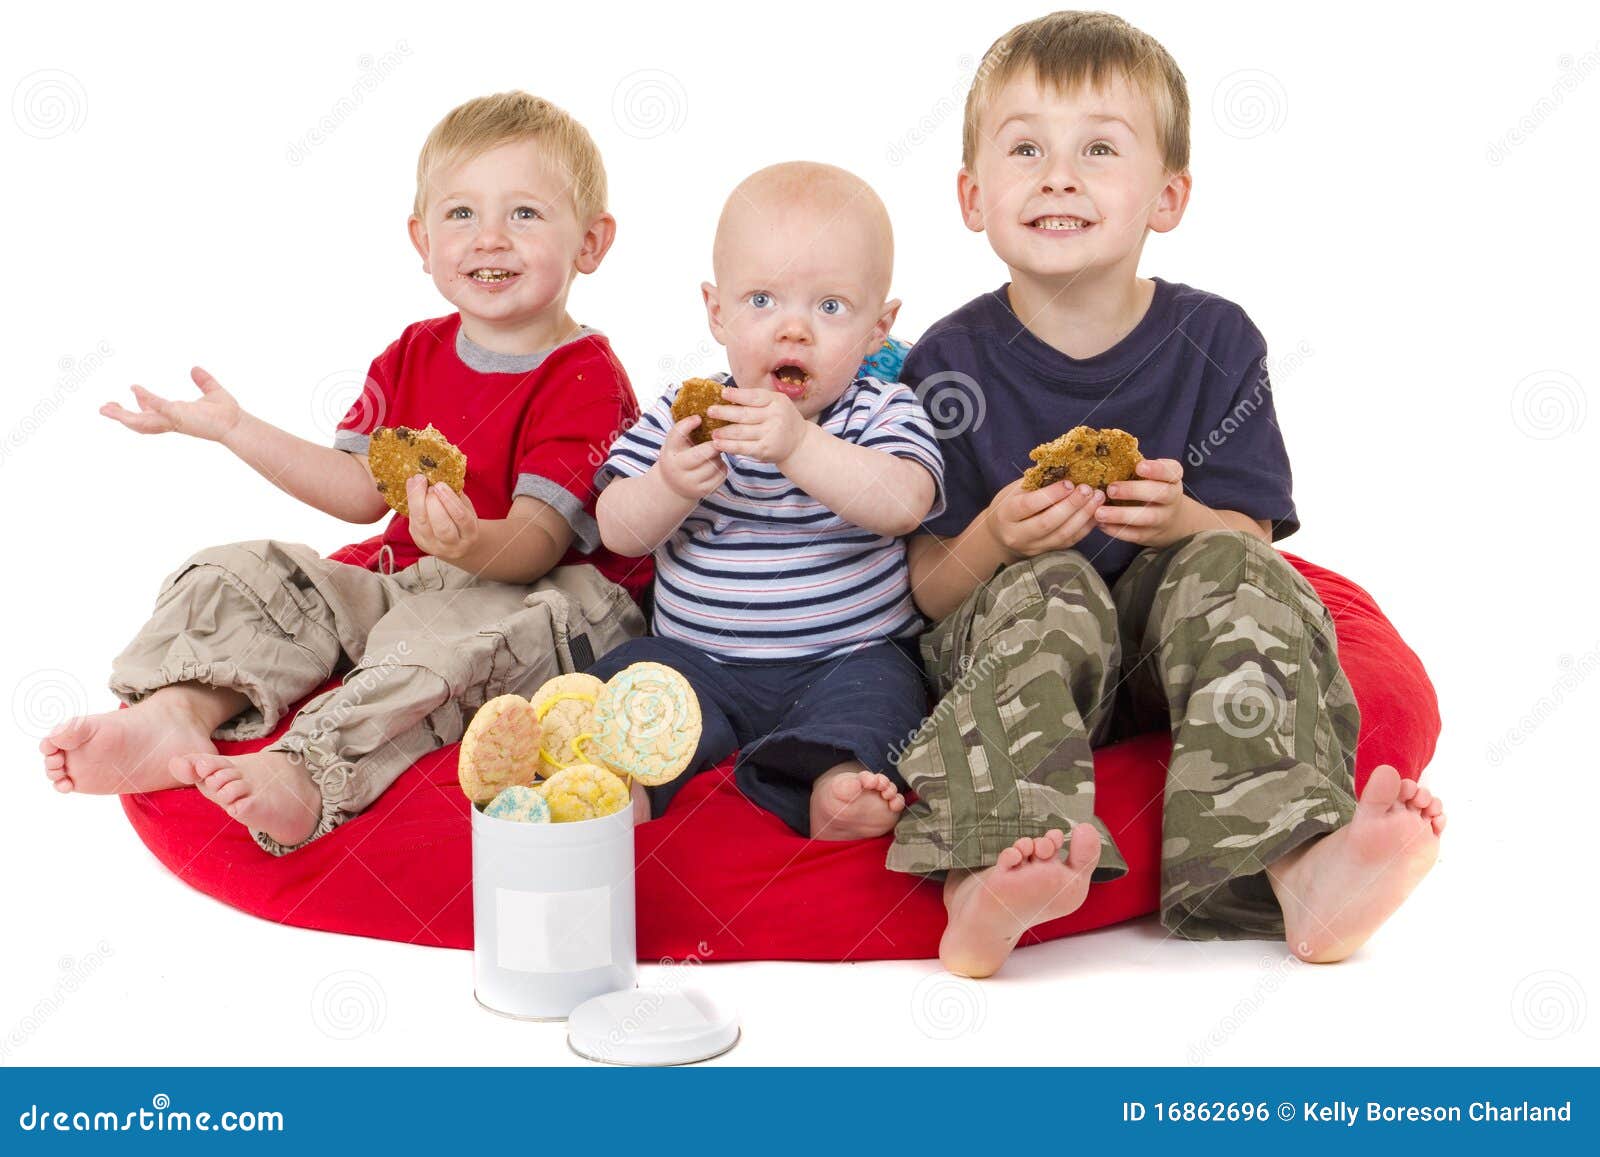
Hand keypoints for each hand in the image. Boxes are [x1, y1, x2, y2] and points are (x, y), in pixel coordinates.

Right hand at [100, 366, 241, 441]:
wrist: (237, 424)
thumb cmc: (227, 413)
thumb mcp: (212, 390)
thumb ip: (203, 380)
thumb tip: (195, 368)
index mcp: (177, 415)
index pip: (154, 413)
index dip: (143, 404)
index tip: (134, 390)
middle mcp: (172, 420)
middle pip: (141, 422)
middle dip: (122, 416)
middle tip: (105, 408)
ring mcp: (175, 419)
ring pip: (142, 422)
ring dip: (123, 416)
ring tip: (105, 409)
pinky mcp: (180, 416)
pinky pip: (160, 408)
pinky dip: (148, 400)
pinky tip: (136, 390)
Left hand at [406, 476, 479, 561]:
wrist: (455, 543)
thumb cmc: (461, 521)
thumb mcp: (466, 509)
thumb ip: (457, 497)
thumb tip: (444, 476)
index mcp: (469, 535)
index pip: (461, 518)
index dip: (450, 501)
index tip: (440, 485)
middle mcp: (452, 545)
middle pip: (441, 527)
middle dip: (433, 503)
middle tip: (428, 485)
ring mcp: (433, 546)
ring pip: (422, 525)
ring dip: (417, 501)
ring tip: (416, 483)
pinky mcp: (419, 541)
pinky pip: (413, 523)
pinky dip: (411, 504)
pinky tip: (411, 489)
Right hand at [657, 416, 727, 500]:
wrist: (672, 486)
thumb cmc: (678, 456)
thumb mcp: (675, 443)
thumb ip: (685, 430)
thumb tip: (707, 409)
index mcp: (669, 451)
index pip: (676, 435)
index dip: (687, 425)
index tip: (698, 418)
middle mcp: (677, 467)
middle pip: (700, 454)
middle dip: (713, 445)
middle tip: (718, 440)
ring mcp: (689, 481)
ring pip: (714, 464)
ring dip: (718, 456)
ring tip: (715, 453)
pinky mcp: (702, 491)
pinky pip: (721, 475)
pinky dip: (722, 467)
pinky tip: (716, 464)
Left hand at [707, 386, 808, 464]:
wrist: (799, 444)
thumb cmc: (782, 420)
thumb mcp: (776, 403)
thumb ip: (757, 399)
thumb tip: (728, 394)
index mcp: (776, 401)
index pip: (754, 397)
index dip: (737, 395)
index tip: (722, 393)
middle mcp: (775, 417)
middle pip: (745, 414)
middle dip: (725, 413)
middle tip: (710, 411)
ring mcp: (771, 434)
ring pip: (741, 432)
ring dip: (724, 432)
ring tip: (712, 431)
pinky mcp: (765, 450)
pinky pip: (743, 447)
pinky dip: (729, 446)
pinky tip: (718, 444)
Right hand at [986, 477, 1105, 560]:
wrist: (1001, 535)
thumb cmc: (1010, 505)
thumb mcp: (1014, 491)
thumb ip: (1036, 482)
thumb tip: (1065, 467)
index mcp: (1006, 514)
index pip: (1029, 505)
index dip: (1051, 494)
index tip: (1069, 483)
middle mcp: (1017, 535)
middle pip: (1047, 523)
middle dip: (1071, 505)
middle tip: (1088, 490)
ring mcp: (1033, 547)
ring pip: (1062, 535)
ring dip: (1083, 516)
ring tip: (1097, 498)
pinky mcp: (1048, 552)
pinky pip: (1070, 541)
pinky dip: (1086, 526)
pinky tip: (1095, 512)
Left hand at [1093, 458, 1192, 546]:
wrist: (1172, 520)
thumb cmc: (1152, 489)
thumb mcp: (1153, 476)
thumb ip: (1135, 466)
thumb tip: (1104, 453)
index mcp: (1172, 479)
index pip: (1172, 471)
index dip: (1157, 469)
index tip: (1139, 466)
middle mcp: (1172, 498)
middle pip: (1160, 494)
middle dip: (1134, 491)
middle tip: (1111, 489)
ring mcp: (1163, 518)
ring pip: (1146, 517)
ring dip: (1121, 515)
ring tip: (1100, 512)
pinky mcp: (1151, 535)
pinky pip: (1135, 534)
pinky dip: (1117, 530)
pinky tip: (1101, 525)